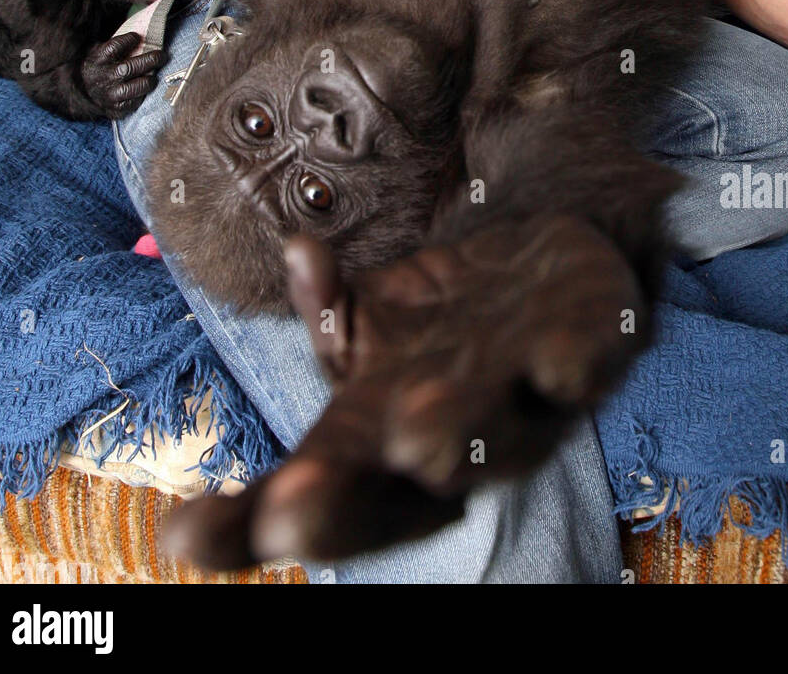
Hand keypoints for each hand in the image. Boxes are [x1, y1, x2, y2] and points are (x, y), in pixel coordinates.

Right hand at [79, 31, 163, 116]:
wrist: (85, 91)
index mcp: (98, 60)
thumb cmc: (101, 66)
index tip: (138, 37)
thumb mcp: (101, 52)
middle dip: (150, 60)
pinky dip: (144, 94)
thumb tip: (145, 34)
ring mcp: (109, 94)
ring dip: (149, 79)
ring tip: (154, 75)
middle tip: (162, 56)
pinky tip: (145, 87)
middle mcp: (103, 77)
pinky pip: (136, 102)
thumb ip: (118, 45)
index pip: (115, 47)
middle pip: (129, 68)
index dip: (129, 40)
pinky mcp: (116, 108)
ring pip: (136, 86)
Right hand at [163, 216, 648, 568]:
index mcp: (389, 439)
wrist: (551, 254)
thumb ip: (334, 309)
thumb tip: (304, 254)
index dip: (255, 523)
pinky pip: (589, 366)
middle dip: (350, 502)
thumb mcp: (375, 317)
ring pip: (499, 438)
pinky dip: (572, 363)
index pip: (320, 494)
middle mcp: (461, 440)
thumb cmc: (446, 317)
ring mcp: (534, 401)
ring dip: (457, 433)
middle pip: (404, 487)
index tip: (185, 533)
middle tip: (291, 507)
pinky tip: (559, 363)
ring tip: (413, 423)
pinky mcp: (602, 351)